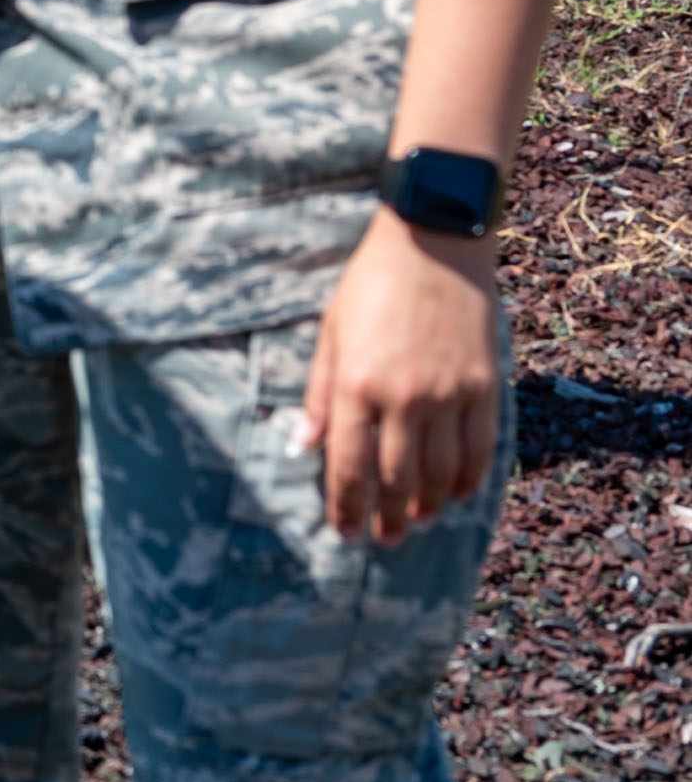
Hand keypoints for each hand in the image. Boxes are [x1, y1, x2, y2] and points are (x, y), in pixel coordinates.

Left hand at [298, 209, 503, 542]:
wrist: (433, 242)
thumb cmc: (371, 285)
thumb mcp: (330, 335)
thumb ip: (318, 396)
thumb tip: (300, 448)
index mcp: (356, 386)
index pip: (348, 466)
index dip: (345, 507)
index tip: (345, 532)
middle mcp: (402, 397)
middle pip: (396, 479)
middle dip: (389, 517)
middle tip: (385, 538)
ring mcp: (448, 393)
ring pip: (441, 473)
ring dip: (430, 505)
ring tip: (420, 520)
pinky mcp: (482, 385)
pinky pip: (479, 448)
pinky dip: (469, 478)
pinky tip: (459, 493)